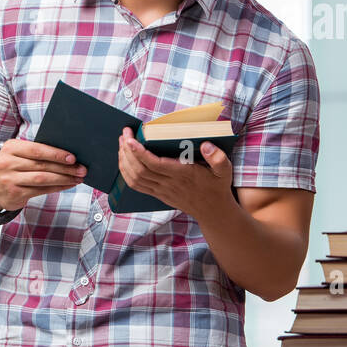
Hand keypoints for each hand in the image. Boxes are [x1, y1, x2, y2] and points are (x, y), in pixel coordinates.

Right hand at [0, 138, 87, 212]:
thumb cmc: (13, 167)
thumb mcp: (18, 155)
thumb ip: (37, 152)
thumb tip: (67, 155)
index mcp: (10, 148)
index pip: (36, 150)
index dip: (55, 154)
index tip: (72, 157)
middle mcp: (7, 163)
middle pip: (41, 165)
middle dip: (65, 167)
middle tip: (81, 168)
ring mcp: (9, 180)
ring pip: (42, 179)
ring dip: (63, 178)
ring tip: (78, 178)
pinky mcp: (14, 194)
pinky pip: (41, 190)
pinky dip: (57, 187)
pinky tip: (68, 185)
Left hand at [116, 127, 234, 220]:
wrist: (213, 211)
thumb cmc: (217, 187)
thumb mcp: (224, 171)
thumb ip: (218, 158)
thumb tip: (206, 145)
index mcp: (182, 175)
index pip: (155, 164)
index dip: (139, 152)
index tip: (130, 139)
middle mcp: (169, 184)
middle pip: (140, 170)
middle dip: (127, 152)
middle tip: (123, 135)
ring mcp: (162, 191)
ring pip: (135, 178)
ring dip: (124, 161)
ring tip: (121, 144)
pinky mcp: (158, 195)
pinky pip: (137, 186)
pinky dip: (126, 173)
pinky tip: (124, 161)